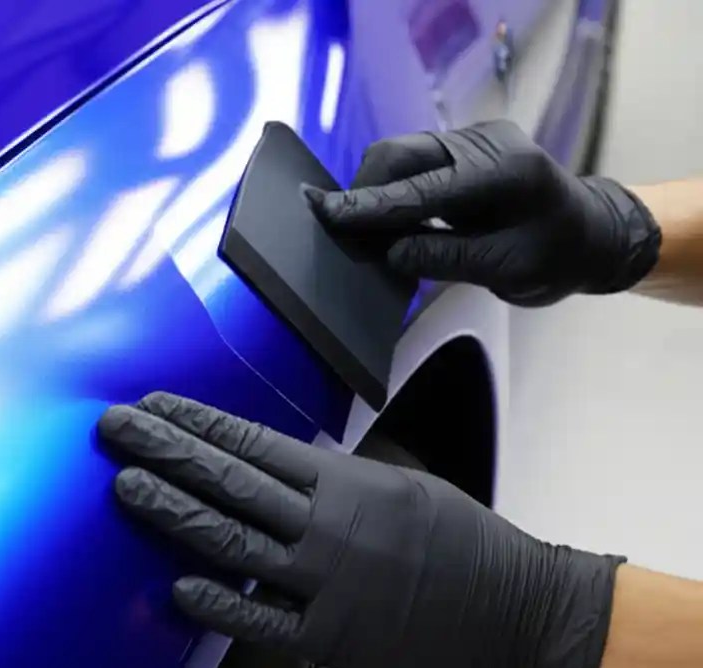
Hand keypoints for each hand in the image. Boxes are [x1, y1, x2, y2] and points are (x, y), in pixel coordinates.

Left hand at [98, 392, 623, 667]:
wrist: (520, 608)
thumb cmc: (461, 541)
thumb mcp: (400, 483)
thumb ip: (333, 476)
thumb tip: (270, 463)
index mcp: (348, 481)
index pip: (254, 441)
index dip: (197, 421)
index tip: (153, 404)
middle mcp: (332, 526)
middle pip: (231, 480)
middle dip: (168, 450)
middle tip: (116, 429)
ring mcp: (328, 583)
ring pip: (234, 541)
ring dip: (174, 511)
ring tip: (128, 487)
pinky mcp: (331, 637)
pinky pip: (261, 619)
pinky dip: (218, 602)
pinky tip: (176, 585)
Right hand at [304, 120, 660, 305]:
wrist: (595, 234)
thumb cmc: (560, 258)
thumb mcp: (507, 270)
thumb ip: (446, 258)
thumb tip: (390, 251)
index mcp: (505, 173)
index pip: (420, 188)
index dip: (370, 206)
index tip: (328, 215)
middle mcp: (486, 144)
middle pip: (400, 154)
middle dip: (366, 190)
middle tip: (346, 231)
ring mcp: (474, 141)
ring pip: (401, 156)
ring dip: (378, 191)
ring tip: (368, 230)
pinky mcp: (465, 149)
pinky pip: (414, 163)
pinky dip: (395, 190)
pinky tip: (391, 219)